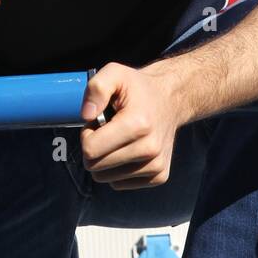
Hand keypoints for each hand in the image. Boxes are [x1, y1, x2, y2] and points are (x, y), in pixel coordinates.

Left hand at [79, 61, 184, 189]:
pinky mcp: (159, 176)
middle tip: (106, 131)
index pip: (91, 150)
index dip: (86, 136)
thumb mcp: (115, 73)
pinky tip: (127, 150)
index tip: (96, 124)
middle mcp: (150, 149)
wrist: (170, 99)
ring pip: (106, 178)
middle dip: (93, 149)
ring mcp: (156, 165)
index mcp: (137, 124)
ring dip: (105, 160)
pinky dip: (117, 169)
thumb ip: (96, 88)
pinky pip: (119, 184)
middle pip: (96, 168)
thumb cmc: (137, 88)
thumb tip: (86, 115)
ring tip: (118, 139)